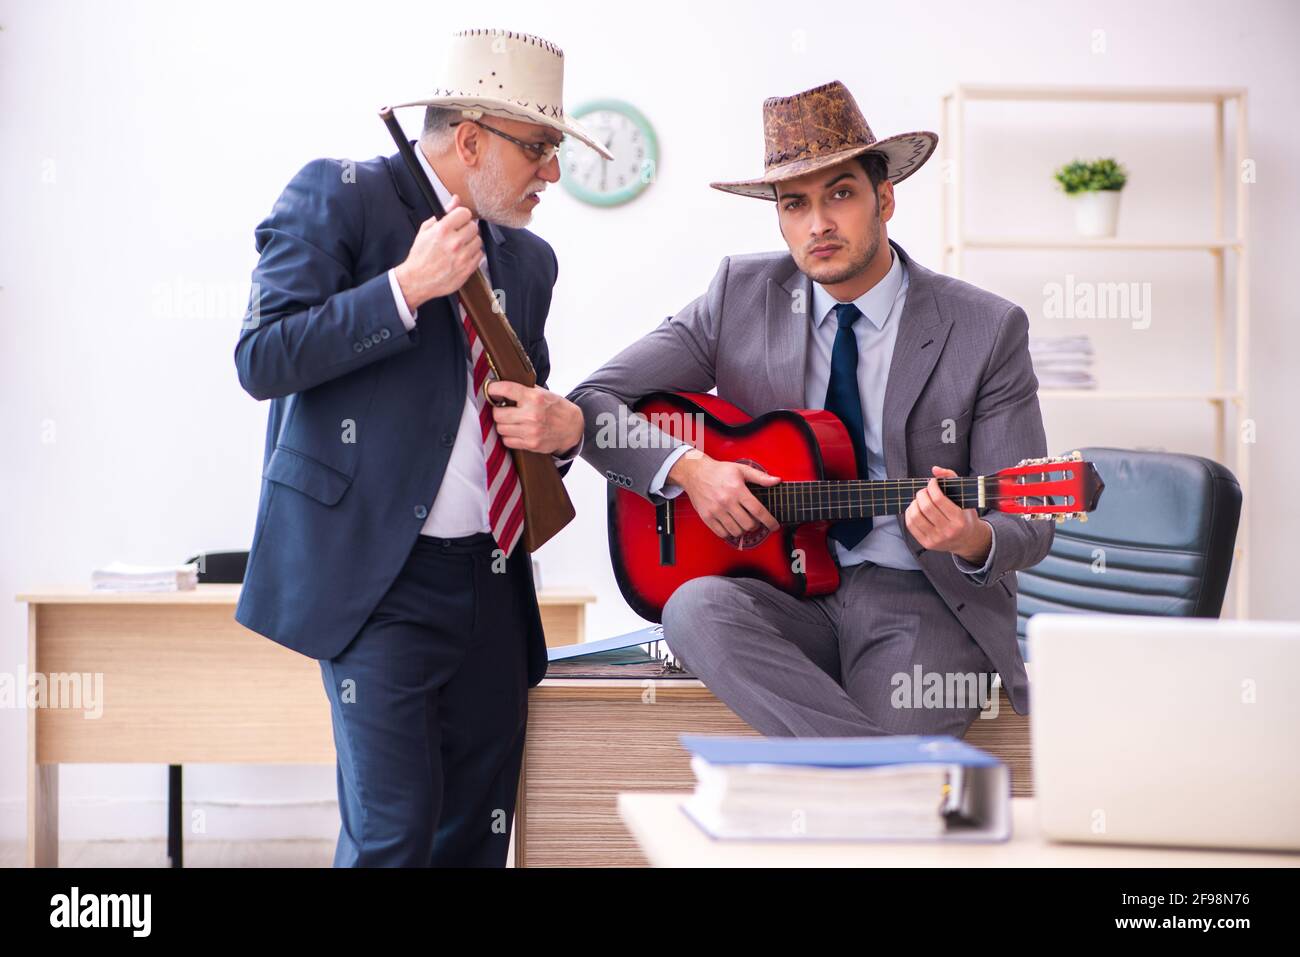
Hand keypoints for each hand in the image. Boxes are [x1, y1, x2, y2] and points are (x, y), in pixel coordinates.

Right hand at [393, 195, 481, 311]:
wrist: (417, 280)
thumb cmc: (420, 256)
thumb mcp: (426, 230)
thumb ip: (444, 213)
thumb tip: (455, 200)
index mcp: (442, 230)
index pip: (465, 213)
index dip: (462, 215)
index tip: (459, 220)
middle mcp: (454, 243)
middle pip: (474, 226)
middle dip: (467, 229)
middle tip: (459, 234)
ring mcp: (462, 257)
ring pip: (478, 241)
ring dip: (471, 242)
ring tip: (460, 247)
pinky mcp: (467, 269)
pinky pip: (480, 255)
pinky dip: (473, 254)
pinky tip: (462, 256)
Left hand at [485, 380, 584, 453]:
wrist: (572, 428)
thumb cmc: (556, 408)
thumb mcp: (544, 393)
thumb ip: (525, 390)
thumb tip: (502, 386)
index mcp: (535, 397)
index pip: (505, 390)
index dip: (493, 389)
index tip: (490, 389)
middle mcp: (532, 414)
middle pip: (498, 414)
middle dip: (497, 411)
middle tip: (501, 409)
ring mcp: (531, 431)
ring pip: (500, 428)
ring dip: (502, 424)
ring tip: (510, 421)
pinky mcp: (531, 444)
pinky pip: (507, 441)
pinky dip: (508, 436)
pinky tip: (515, 431)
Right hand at [667, 450, 780, 539]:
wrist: (695, 472)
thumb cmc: (719, 471)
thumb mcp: (741, 469)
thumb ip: (760, 476)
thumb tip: (776, 481)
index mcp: (737, 490)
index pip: (758, 510)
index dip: (769, 521)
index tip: (774, 526)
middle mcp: (726, 501)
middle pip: (748, 524)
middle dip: (755, 525)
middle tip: (754, 520)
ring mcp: (715, 511)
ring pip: (736, 531)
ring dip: (743, 529)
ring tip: (742, 522)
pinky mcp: (707, 517)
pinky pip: (722, 533)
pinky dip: (730, 533)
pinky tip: (731, 525)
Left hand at [905, 466, 991, 562]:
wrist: (967, 540)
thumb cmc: (965, 515)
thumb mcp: (965, 497)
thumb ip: (952, 478)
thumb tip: (934, 469)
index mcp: (959, 519)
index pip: (939, 499)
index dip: (932, 487)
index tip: (932, 482)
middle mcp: (948, 531)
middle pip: (926, 507)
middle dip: (921, 494)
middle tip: (924, 490)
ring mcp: (936, 539)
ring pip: (915, 516)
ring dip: (914, 503)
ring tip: (919, 499)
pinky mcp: (926, 544)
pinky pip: (911, 525)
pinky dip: (909, 513)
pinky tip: (915, 508)